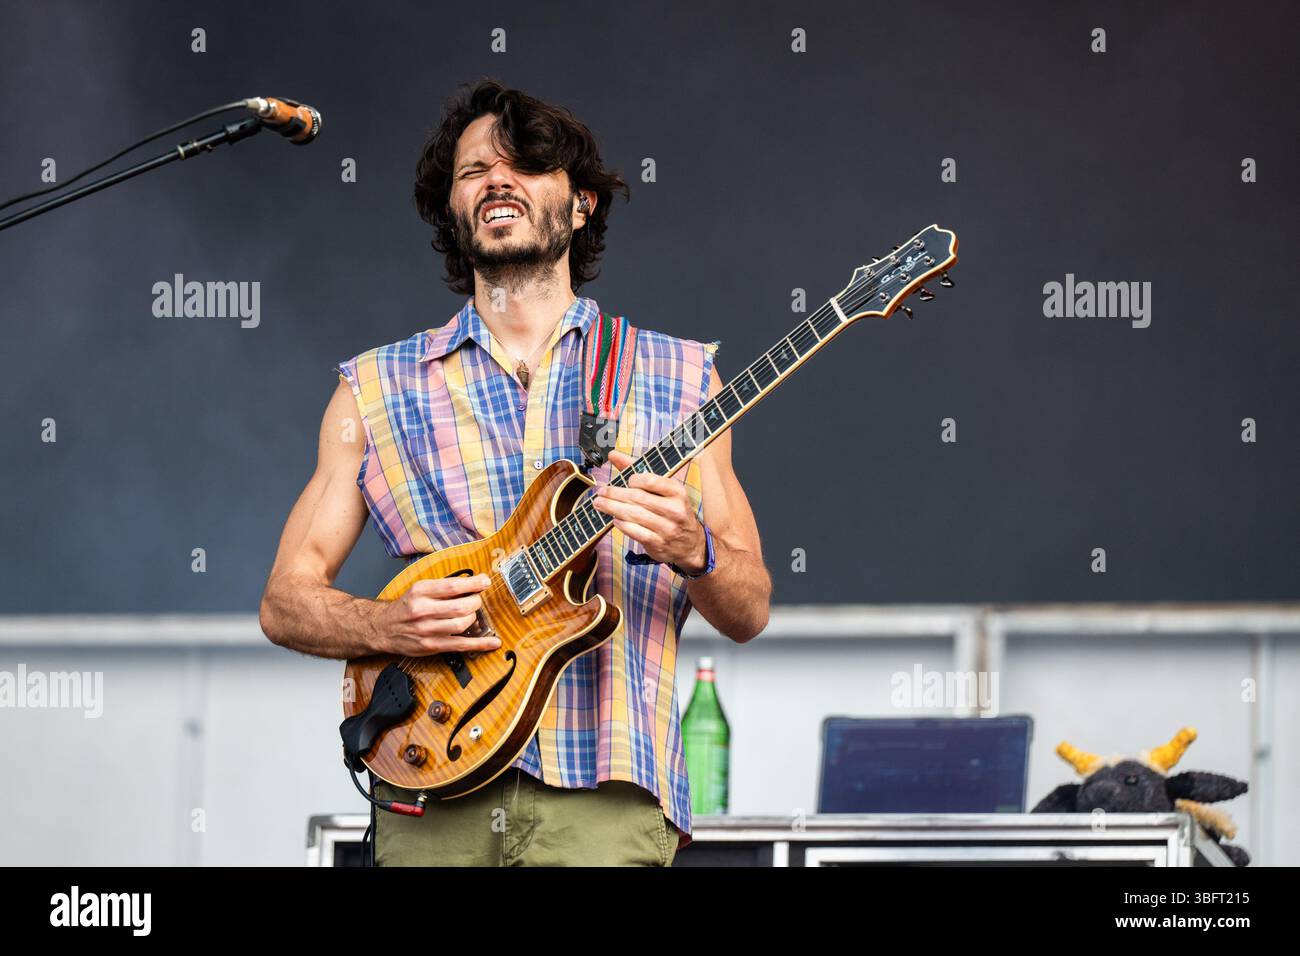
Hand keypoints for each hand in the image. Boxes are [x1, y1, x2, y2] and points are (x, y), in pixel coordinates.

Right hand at [373, 574, 501, 655]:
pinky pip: (460, 645)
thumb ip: (442, 587)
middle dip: (475, 602)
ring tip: (471, 614)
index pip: (453, 586)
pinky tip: (493, 642)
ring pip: (462, 625)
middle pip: (460, 607)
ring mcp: (427, 630)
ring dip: (473, 618)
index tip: (485, 581)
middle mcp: (422, 610)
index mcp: (420, 592)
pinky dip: (480, 644)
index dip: (474, 584)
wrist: (383, 628)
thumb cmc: (405, 607)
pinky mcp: (431, 646)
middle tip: (476, 600)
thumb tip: (472, 584)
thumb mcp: (419, 589)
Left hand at [591, 449, 707, 572]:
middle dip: (614, 494)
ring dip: (613, 508)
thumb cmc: (673, 512)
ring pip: (635, 515)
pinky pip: (636, 532)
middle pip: (638, 498)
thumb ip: (638, 471)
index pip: (650, 481)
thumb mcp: (664, 490)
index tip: (626, 481)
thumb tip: (613, 455)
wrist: (690, 543)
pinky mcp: (658, 543)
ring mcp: (667, 528)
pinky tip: (615, 520)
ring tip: (600, 504)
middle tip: (600, 492)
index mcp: (677, 492)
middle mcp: (674, 509)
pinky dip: (622, 525)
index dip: (633, 480)